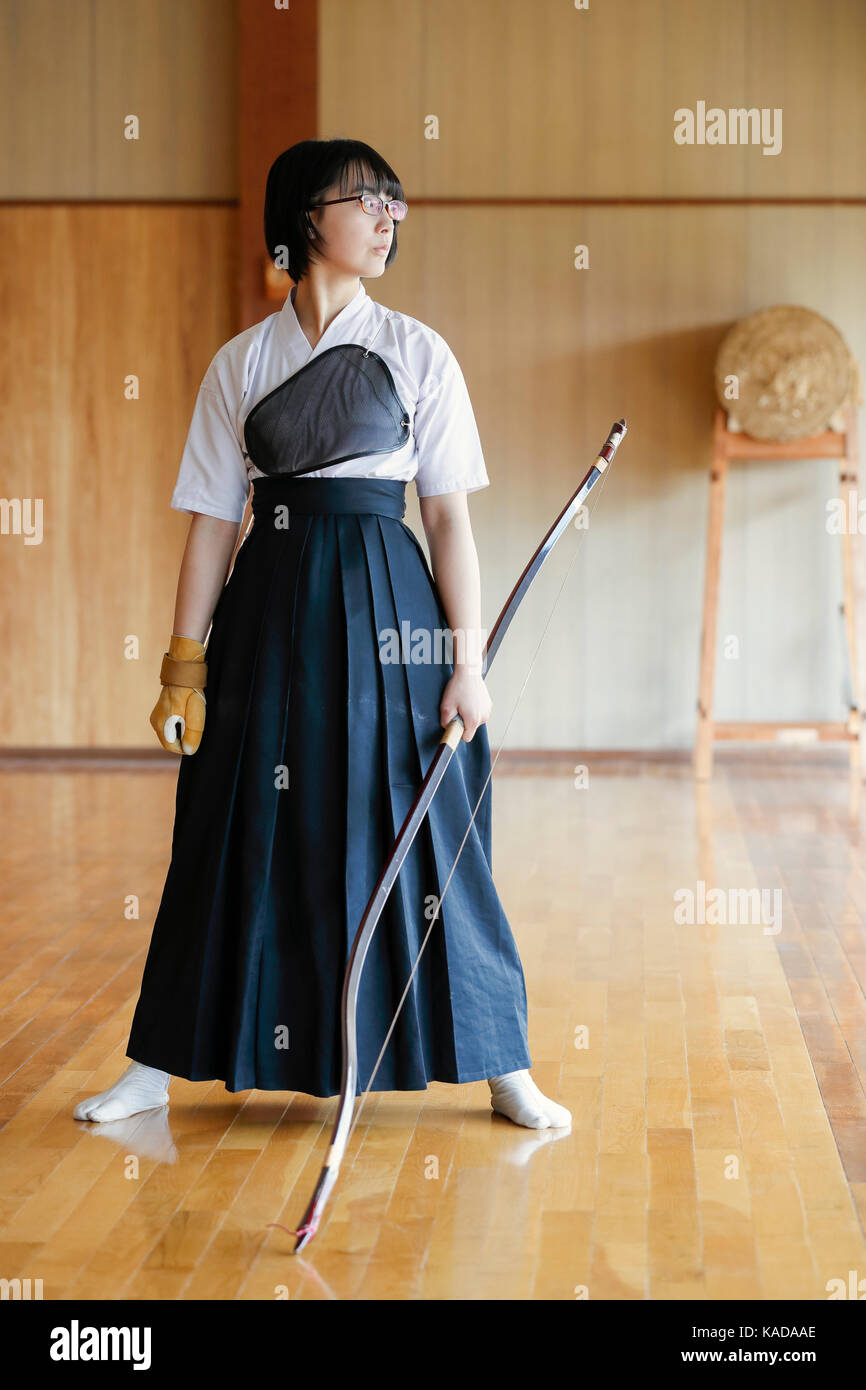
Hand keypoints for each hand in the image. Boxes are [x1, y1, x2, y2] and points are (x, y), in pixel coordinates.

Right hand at [149, 634, 206, 754]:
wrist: (183, 671)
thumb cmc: (190, 691)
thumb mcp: (196, 714)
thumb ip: (192, 734)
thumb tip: (188, 751)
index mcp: (162, 724)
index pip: (173, 747)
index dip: (186, 746)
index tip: (195, 735)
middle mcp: (155, 722)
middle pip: (171, 741)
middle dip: (184, 737)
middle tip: (194, 723)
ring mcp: (156, 716)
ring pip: (170, 733)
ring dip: (181, 730)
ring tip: (190, 716)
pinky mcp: (159, 712)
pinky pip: (169, 725)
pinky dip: (178, 724)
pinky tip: (186, 714)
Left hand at [439, 667, 490, 741]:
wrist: (468, 672)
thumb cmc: (458, 687)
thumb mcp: (445, 706)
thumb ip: (445, 722)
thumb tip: (447, 727)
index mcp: (473, 720)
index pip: (466, 738)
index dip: (458, 733)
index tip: (454, 725)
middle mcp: (483, 717)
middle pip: (471, 729)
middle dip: (463, 722)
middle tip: (457, 709)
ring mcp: (487, 711)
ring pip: (475, 721)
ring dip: (468, 716)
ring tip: (463, 703)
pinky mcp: (488, 705)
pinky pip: (479, 713)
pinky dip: (474, 709)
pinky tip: (469, 699)